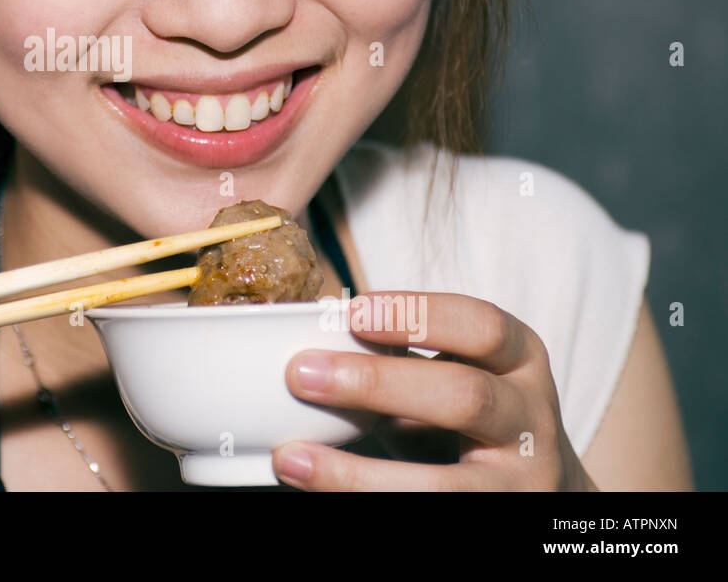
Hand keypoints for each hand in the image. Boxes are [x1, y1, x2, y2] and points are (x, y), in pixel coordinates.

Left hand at [272, 291, 596, 490]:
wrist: (540, 489)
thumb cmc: (474, 417)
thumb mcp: (456, 372)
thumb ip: (401, 357)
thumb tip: (310, 340)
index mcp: (519, 361)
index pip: (481, 326)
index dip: (417, 315)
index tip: (352, 312)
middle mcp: (530, 419)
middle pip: (465, 396)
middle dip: (377, 384)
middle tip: (301, 373)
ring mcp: (518, 481)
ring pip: (445, 485)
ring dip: (356, 473)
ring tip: (292, 457)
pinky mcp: (499, 520)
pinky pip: (430, 515)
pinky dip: (365, 502)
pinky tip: (317, 490)